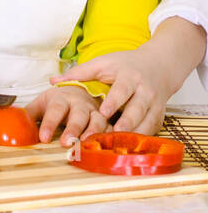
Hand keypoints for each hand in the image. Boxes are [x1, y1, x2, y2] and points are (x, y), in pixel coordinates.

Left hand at [26, 85, 107, 145]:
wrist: (81, 90)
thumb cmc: (58, 101)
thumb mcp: (42, 103)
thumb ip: (29, 114)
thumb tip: (12, 124)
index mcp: (62, 98)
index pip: (55, 110)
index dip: (50, 124)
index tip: (44, 138)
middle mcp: (80, 105)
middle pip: (78, 115)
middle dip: (73, 128)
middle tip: (67, 142)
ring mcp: (95, 112)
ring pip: (97, 121)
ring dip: (93, 133)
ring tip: (86, 145)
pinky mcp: (107, 120)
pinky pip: (111, 128)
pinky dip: (110, 137)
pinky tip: (108, 146)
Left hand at [58, 42, 181, 135]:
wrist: (158, 66)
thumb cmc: (124, 65)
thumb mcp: (103, 63)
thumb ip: (79, 73)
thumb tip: (53, 81)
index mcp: (129, 77)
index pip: (122, 89)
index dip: (114, 101)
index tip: (103, 112)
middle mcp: (145, 91)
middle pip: (137, 109)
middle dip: (126, 122)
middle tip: (114, 134)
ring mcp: (155, 105)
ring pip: (147, 123)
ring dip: (134, 135)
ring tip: (119, 146)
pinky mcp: (159, 117)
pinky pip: (151, 130)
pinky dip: (142, 140)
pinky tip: (128, 148)